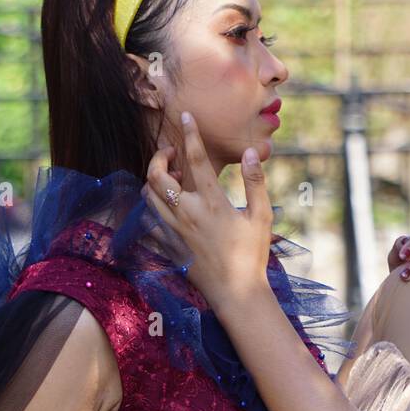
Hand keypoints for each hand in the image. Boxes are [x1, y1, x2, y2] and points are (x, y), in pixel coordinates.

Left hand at [144, 112, 272, 313]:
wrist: (236, 293)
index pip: (195, 160)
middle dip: (158, 157)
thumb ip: (255, 182)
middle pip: (157, 176)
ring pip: (148, 196)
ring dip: (154, 180)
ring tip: (171, 177)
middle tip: (170, 153)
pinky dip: (152, 206)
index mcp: (211, 203)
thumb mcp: (261, 217)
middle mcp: (186, 214)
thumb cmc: (252, 255)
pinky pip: (148, 220)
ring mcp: (173, 231)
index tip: (185, 117)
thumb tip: (252, 153)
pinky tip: (165, 204)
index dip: (190, 134)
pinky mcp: (168, 246)